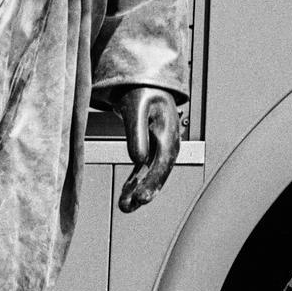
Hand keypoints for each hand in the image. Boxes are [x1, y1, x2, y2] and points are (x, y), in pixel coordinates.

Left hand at [116, 86, 180, 212]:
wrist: (146, 84)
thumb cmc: (141, 91)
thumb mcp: (136, 107)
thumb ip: (137, 133)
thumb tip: (137, 159)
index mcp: (167, 131)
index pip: (163, 162)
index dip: (153, 181)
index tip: (142, 196)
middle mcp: (168, 142)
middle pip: (159, 172)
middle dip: (146, 190)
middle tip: (131, 205)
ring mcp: (160, 148)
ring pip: (151, 174)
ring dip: (138, 190)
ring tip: (124, 206)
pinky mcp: (150, 150)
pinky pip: (144, 170)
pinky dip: (135, 182)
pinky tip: (126, 195)